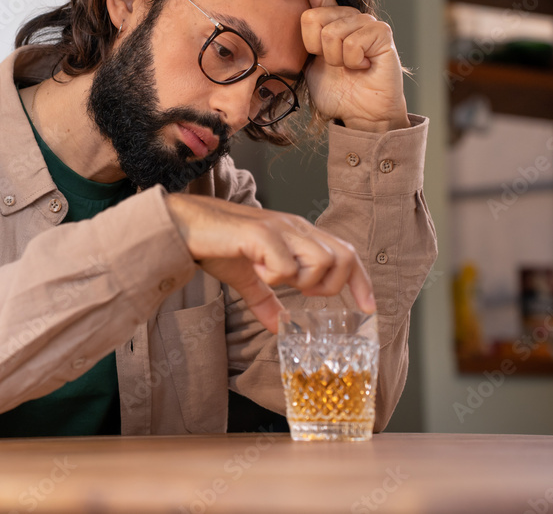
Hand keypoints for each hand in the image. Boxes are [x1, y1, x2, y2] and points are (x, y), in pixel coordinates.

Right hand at [165, 194, 373, 332]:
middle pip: (341, 258)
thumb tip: (278, 326)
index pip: (345, 253)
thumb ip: (266, 301)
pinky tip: (254, 268)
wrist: (184, 226)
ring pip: (320, 261)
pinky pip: (285, 265)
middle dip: (327, 286)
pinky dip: (273, 275)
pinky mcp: (260, 233)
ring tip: (272, 277)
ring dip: (300, 281)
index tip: (368, 308)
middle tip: (299, 293)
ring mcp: (279, 228)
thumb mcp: (246, 279)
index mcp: (298, 234)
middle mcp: (295, 227)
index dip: (361, 282)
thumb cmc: (216, 245)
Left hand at [277, 0, 409, 132]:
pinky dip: (353, 62)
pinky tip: (363, 67)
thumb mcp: (308, 65)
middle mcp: (349, 16)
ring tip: (349, 68)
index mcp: (330, 19)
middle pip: (314, 16)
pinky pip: (353, 42)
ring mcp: (367, 22)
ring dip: (335, 59)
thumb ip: (298, 43)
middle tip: (332, 63)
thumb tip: (270, 24)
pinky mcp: (382, 33)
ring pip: (332, 32)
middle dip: (315, 48)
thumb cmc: (336, 92)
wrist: (360, 115)